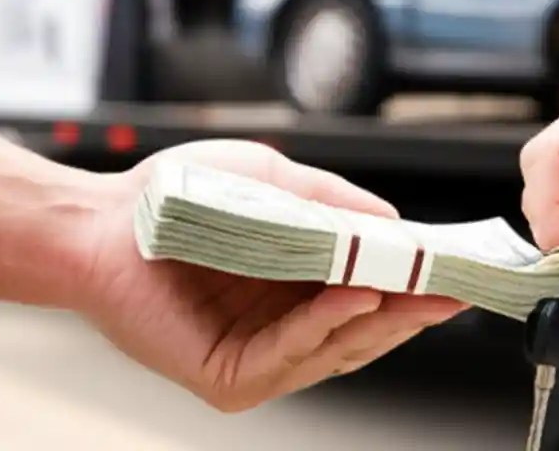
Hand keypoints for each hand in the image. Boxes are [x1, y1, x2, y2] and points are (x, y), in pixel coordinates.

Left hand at [76, 140, 464, 411]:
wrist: (98, 222)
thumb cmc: (175, 198)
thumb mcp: (271, 181)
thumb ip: (331, 204)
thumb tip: (394, 225)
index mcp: (300, 288)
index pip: (373, 295)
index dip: (417, 283)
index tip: (459, 268)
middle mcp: (285, 328)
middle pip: (367, 328)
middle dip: (414, 307)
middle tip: (457, 286)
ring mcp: (259, 357)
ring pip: (338, 346)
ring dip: (383, 316)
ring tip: (419, 288)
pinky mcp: (228, 376)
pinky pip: (289, 355)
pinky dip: (327, 325)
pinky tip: (358, 296)